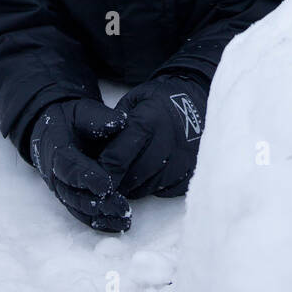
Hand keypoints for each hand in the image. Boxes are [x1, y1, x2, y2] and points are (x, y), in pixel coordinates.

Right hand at [29, 98, 131, 231]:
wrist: (55, 131)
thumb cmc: (72, 120)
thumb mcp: (82, 111)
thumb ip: (98, 117)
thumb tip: (119, 122)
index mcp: (55, 149)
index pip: (68, 166)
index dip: (86, 177)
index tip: (107, 185)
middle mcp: (55, 174)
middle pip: (73, 193)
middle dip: (98, 203)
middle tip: (122, 207)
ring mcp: (62, 188)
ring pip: (78, 208)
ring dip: (100, 216)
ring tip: (124, 220)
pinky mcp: (70, 198)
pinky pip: (82, 214)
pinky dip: (99, 222)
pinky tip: (118, 226)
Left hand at [94, 75, 208, 198]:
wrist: (197, 102)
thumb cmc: (159, 101)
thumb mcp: (134, 101)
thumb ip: (115, 126)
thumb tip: (96, 153)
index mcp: (148, 122)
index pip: (117, 158)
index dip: (102, 171)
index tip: (93, 177)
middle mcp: (167, 143)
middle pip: (132, 177)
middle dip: (116, 180)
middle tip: (108, 178)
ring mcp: (182, 161)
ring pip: (146, 188)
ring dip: (133, 185)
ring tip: (128, 172)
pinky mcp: (190, 173)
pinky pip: (163, 191)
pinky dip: (151, 186)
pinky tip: (148, 173)